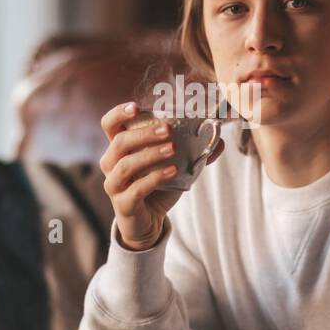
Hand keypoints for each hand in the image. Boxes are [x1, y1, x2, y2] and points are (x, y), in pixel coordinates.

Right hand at [98, 101, 223, 250]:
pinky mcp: (123, 204)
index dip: (119, 113)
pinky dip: (155, 177)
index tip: (137, 107)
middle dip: (144, 134)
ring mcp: (114, 185)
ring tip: (173, 149)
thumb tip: (219, 140)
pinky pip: (136, 189)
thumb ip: (192, 152)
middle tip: (168, 129)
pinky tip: (173, 171)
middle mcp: (111, 164)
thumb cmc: (157, 188)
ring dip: (150, 154)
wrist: (148, 223)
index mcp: (119, 149)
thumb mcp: (173, 165)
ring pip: (126, 165)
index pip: (109, 124)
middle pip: (119, 142)